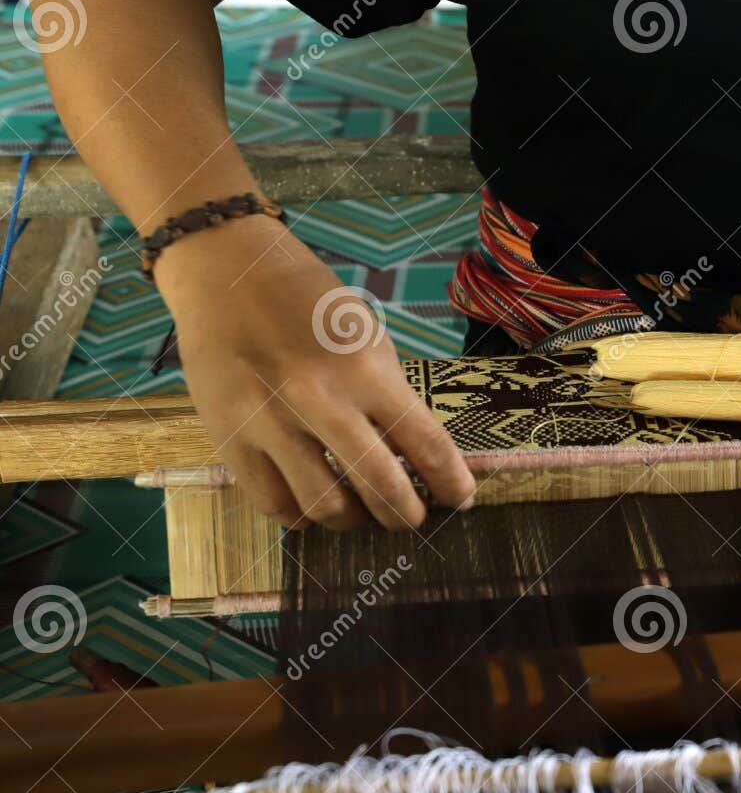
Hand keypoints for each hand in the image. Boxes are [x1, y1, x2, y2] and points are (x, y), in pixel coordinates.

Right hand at [157, 216, 475, 529]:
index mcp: (365, 369)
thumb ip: (391, 398)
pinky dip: (302, 515)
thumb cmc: (310, 305)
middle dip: (405, 513)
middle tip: (411, 517)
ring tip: (360, 511)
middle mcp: (319, 400)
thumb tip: (420, 459)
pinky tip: (313, 504)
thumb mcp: (366, 338)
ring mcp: (269, 422)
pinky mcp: (229, 438)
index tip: (461, 498)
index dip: (451, 481)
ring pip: (326, 506)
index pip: (426, 443)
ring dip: (354, 519)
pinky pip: (274, 503)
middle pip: (380, 486)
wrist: (227, 272)